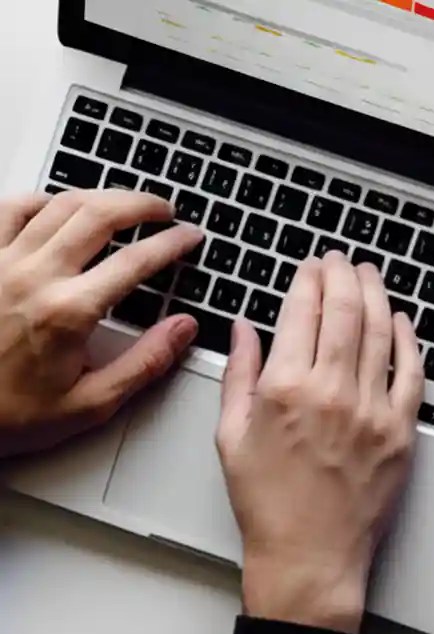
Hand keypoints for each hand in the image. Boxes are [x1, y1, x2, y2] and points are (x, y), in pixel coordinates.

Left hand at [0, 190, 201, 458]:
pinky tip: (58, 207)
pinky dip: (41, 200)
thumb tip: (182, 329)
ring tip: (122, 203)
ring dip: (99, 196)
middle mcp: (34, 277)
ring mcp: (1, 262)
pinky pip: (10, 209)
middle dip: (141, 204)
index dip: (173, 242)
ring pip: (58, 204)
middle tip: (164, 209)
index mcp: (68, 312)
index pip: (136, 260)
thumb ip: (144, 363)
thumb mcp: (89, 404)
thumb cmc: (7, 414)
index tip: (191, 236)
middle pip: (99, 214)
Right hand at [217, 253, 422, 633]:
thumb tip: (244, 328)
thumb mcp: (230, 436)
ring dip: (376, 295)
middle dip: (343, 275)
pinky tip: (400, 322)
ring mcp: (372, 410)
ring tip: (370, 275)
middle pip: (346, 311)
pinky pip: (412, 372)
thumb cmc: (267, 504)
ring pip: (381, 332)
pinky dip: (407, 340)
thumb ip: (238, 374)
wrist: (310, 556)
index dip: (308, 280)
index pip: (302, 312)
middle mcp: (332, 393)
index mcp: (284, 390)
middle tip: (341, 260)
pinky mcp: (402, 431)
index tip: (310, 267)